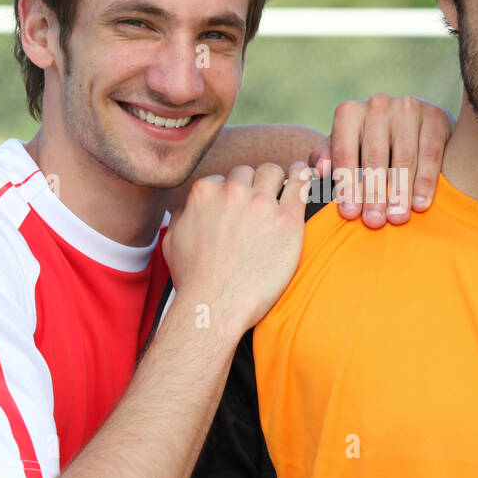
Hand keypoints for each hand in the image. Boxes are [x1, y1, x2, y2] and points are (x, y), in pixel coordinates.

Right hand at [163, 161, 311, 336]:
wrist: (216, 305)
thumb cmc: (194, 279)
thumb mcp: (172, 240)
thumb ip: (181, 214)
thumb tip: (187, 206)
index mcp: (205, 193)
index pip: (223, 178)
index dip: (231, 192)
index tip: (238, 205)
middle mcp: (233, 192)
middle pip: (249, 172)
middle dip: (253, 184)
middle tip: (259, 202)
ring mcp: (262, 204)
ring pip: (273, 172)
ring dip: (276, 179)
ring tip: (284, 187)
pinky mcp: (287, 220)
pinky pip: (301, 184)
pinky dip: (304, 176)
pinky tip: (305, 176)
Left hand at [307, 94, 452, 228]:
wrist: (413, 125)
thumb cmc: (368, 143)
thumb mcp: (344, 148)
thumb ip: (326, 158)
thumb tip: (319, 170)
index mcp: (349, 112)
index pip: (344, 151)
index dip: (346, 184)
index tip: (349, 214)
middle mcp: (378, 104)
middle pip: (374, 156)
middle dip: (373, 194)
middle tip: (374, 222)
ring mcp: (408, 107)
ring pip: (403, 158)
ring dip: (399, 192)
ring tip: (397, 218)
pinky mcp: (436, 116)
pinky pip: (430, 155)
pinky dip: (426, 183)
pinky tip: (420, 205)